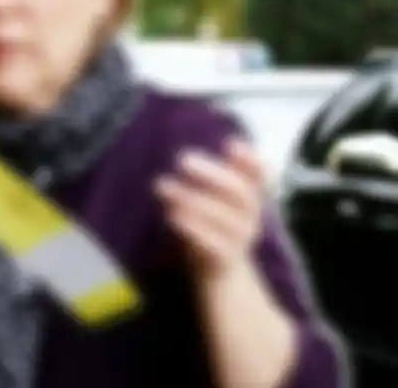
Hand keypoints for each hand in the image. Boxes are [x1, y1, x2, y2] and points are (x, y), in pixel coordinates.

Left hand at [154, 138, 264, 278]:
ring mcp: (240, 241)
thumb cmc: (214, 230)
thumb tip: (196, 150)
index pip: (261, 178)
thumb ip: (212, 178)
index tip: (230, 144)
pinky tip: (171, 216)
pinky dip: (194, 228)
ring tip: (162, 185)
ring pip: (226, 219)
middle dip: (212, 174)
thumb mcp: (215, 203)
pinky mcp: (225, 261)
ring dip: (193, 199)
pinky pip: (215, 245)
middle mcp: (250, 219)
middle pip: (241, 193)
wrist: (224, 280)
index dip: (251, 161)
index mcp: (250, 201)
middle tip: (181, 159)